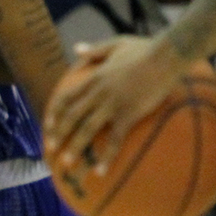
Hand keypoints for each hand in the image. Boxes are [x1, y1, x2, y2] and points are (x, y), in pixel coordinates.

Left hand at [44, 37, 188, 172]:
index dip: (54, 113)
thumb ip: (95, 50)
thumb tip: (76, 48)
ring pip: (87, 130)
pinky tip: (100, 172)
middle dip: (58, 134)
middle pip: (71, 117)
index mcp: (94, 78)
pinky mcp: (129, 114)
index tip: (47, 126)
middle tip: (49, 150)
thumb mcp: (117, 44)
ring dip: (74, 148)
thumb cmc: (146, 49)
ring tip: (66, 165)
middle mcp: (98, 93)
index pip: (66, 97)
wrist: (168, 55)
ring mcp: (112, 105)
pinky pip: (115, 140)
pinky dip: (106, 157)